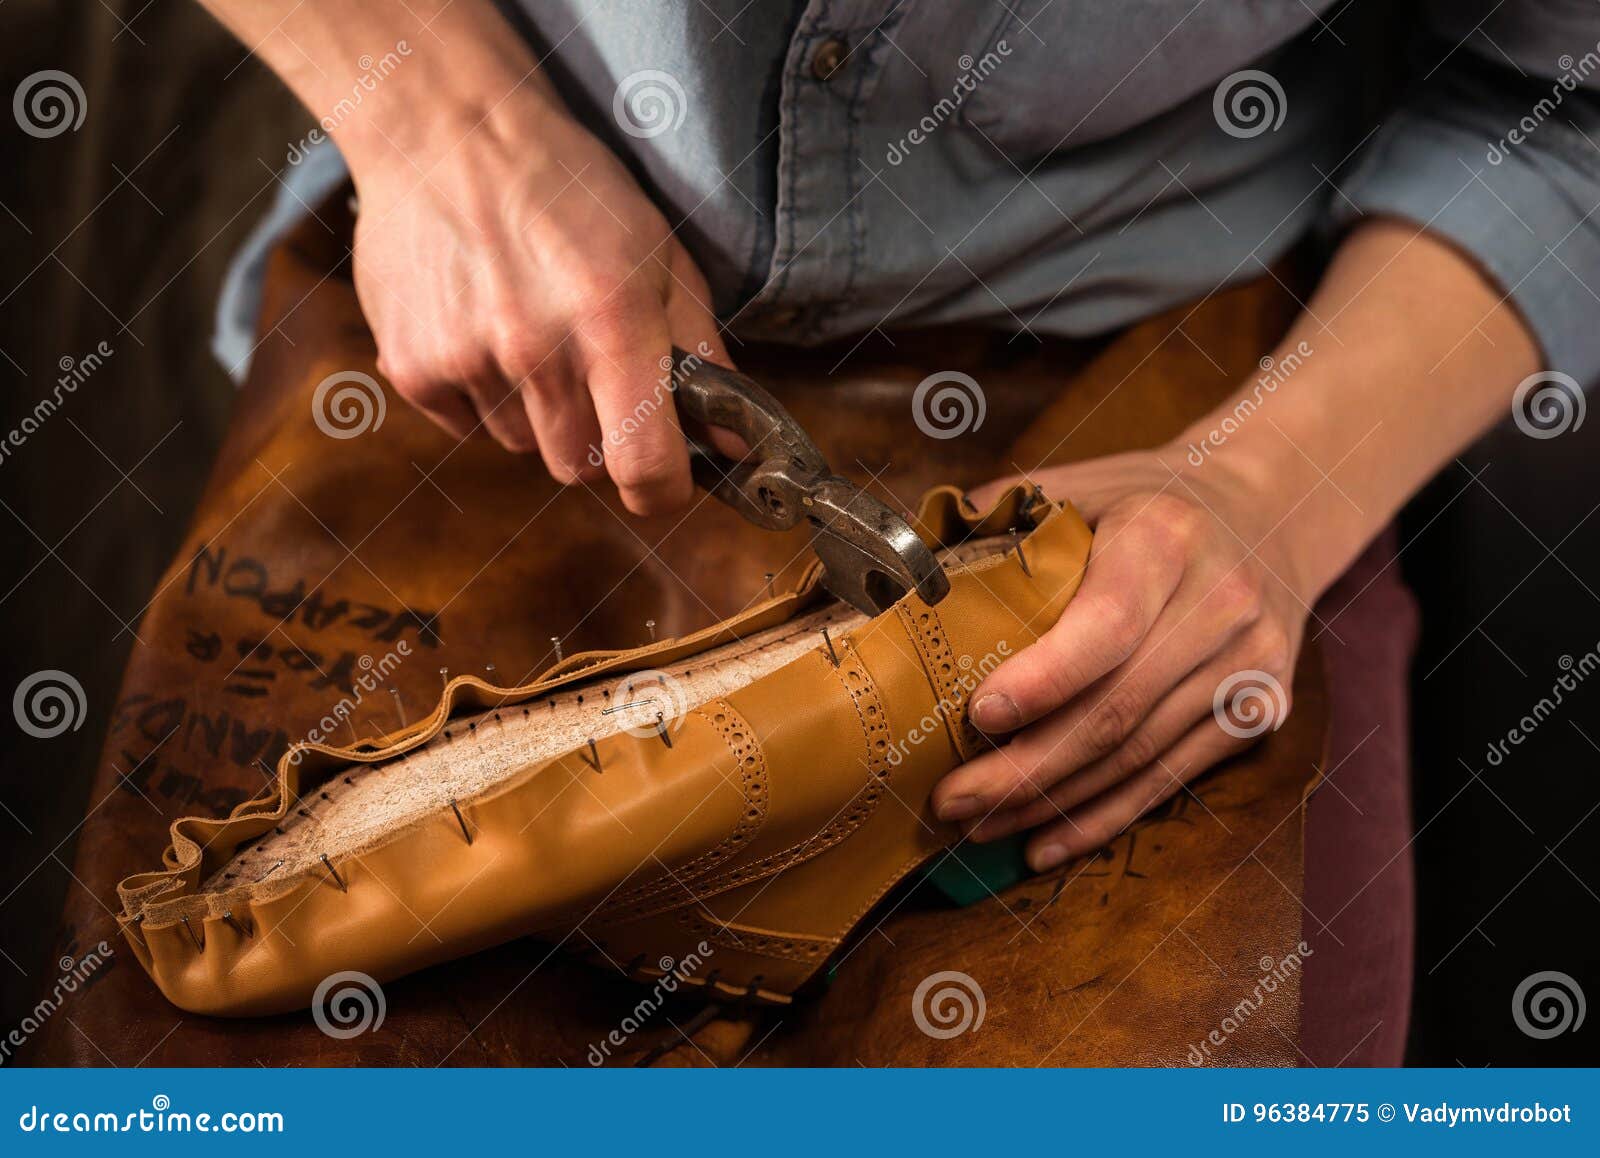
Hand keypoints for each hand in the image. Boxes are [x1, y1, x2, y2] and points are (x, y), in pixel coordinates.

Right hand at [349, 93, 729, 513]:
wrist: (448, 130)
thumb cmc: (570, 190)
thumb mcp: (661, 254)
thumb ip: (702, 351)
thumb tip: (729, 438)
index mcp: (613, 323)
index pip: (643, 466)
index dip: (662, 492)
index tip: (664, 483)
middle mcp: (538, 350)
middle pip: (579, 467)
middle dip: (597, 439)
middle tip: (591, 376)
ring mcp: (466, 361)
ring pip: (521, 446)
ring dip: (536, 414)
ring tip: (528, 333)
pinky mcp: (411, 366)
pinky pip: (464, 426)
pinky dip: (479, 396)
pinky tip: (481, 328)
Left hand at [931, 447, 1315, 871]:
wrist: (1276, 508)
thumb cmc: (1153, 499)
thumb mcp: (1089, 481)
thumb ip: (1006, 515)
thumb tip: (912, 565)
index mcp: (1167, 539)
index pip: (1108, 625)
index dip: (1044, 680)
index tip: (979, 716)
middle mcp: (1220, 604)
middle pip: (1116, 709)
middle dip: (1025, 767)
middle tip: (950, 799)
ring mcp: (1248, 665)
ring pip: (1139, 756)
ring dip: (1051, 802)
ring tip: (979, 826)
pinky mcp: (1259, 710)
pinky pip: (1171, 778)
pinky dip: (1103, 817)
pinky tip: (1044, 843)